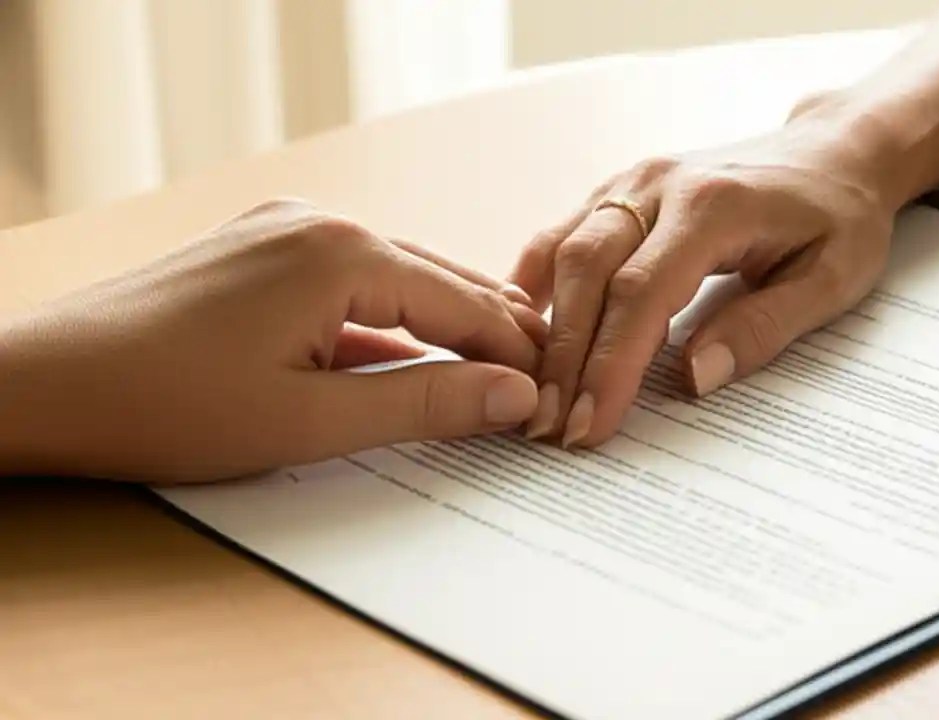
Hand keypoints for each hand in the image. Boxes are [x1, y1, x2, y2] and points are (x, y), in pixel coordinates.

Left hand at [0, 200, 546, 482]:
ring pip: (397, 280)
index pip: (465, 302)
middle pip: (440, 279)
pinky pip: (351, 285)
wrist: (42, 383)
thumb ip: (426, 403)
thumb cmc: (166, 405)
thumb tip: (515, 396)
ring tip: (497, 368)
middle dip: (494, 332)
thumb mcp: (312, 420)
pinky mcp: (259, 254)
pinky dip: (390, 322)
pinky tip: (416, 354)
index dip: (518, 353)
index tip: (559, 393)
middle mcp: (321, 225)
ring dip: (445, 324)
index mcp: (343, 254)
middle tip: (547, 381)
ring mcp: (285, 233)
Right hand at [509, 119, 896, 447]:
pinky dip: (534, 284)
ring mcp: (632, 182)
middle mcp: (660, 185)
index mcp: (714, 205)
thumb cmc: (839, 218)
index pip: (642, 293)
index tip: (591, 423)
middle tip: (549, 429)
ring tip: (535, 397)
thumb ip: (763, 327)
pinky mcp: (619, 191)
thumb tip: (693, 379)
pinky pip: (560, 235)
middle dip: (565, 359)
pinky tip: (520, 332)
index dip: (610, 364)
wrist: (835, 153)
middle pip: (587, 272)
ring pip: (564, 252)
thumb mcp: (832, 280)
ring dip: (544, 329)